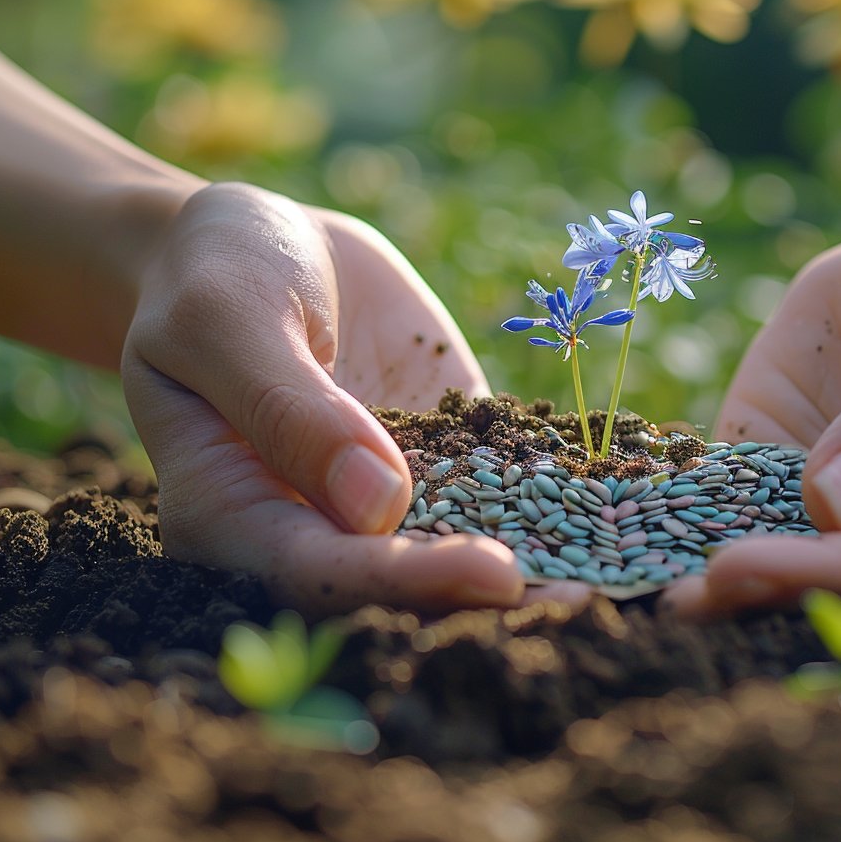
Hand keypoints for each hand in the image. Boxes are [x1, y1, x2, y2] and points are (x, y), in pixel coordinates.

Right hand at [122, 183, 581, 614]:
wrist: (262, 239)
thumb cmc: (215, 273)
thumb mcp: (229, 320)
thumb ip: (292, 410)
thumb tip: (380, 508)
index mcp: (233, 517)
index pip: (321, 573)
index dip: (407, 581)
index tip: (495, 573)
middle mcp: (314, 527)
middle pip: (398, 583)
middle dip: (488, 598)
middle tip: (584, 602)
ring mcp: (386, 496)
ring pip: (459, 545)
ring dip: (538, 565)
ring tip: (623, 576)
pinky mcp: (445, 456)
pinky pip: (498, 484)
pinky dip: (556, 501)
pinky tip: (625, 509)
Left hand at [663, 210, 840, 617]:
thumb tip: (835, 506)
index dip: (826, 574)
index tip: (742, 565)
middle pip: (835, 584)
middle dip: (755, 595)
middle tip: (678, 600)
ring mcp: (832, 510)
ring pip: (773, 561)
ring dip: (703, 582)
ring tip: (628, 590)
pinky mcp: (768, 478)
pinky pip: (724, 510)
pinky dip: (671, 529)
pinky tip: (617, 546)